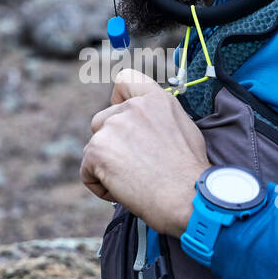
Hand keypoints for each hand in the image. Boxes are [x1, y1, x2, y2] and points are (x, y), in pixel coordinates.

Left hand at [81, 68, 210, 236]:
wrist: (187, 198)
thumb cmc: (190, 173)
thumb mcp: (184, 129)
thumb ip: (158, 118)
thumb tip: (146, 126)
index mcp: (155, 99)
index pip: (125, 80)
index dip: (118, 98)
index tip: (121, 114)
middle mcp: (132, 107)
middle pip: (102, 120)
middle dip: (111, 143)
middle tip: (134, 166)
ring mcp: (112, 127)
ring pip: (95, 148)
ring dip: (108, 166)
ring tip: (135, 183)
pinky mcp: (97, 151)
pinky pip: (87, 171)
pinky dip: (100, 185)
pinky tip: (123, 191)